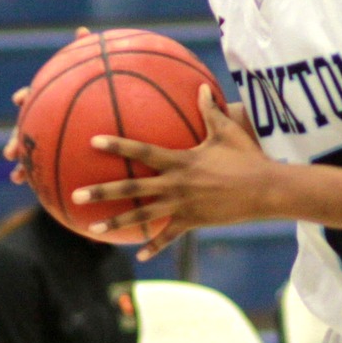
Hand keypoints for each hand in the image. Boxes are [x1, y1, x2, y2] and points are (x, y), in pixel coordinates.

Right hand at [6, 28, 92, 183]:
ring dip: (23, 166)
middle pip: (26, 129)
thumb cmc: (105, 93)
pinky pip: (51, 169)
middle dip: (17, 140)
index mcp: (53, 100)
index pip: (35, 95)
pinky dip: (43, 180)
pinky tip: (41, 192)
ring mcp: (52, 138)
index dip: (26, 97)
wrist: (115, 119)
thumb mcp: (100, 75)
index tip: (20, 99)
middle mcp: (48, 119)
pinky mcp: (61, 155)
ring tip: (18, 177)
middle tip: (11, 151)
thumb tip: (82, 30)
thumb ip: (90, 53)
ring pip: (34, 153)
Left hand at [74, 84, 276, 261]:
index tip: (92, 141)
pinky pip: (168, 236)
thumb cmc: (247, 157)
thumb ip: (209, 111)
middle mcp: (175, 183)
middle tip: (75, 195)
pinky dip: (153, 246)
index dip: (117, 145)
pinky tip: (138, 255)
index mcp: (180, 160)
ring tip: (92, 228)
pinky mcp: (191, 222)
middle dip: (101, 191)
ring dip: (116, 222)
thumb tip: (202, 87)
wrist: (265, 190)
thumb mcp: (227, 131)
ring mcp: (181, 205)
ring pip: (142, 216)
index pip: (142, 150)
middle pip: (131, 188)